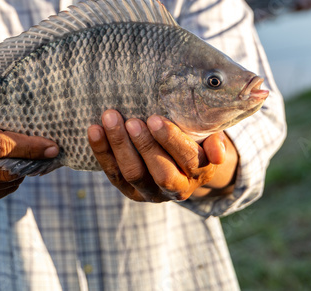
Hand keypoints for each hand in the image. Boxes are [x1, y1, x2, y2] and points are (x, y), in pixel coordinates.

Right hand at [0, 115, 58, 207]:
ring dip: (22, 174)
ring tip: (30, 160)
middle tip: (50, 154)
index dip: (29, 147)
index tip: (52, 145)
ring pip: (2, 184)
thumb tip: (37, 129)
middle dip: (31, 162)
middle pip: (2, 169)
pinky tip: (12, 172)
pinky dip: (9, 184)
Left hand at [87, 110, 237, 202]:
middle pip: (160, 172)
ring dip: (119, 146)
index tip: (154, 119)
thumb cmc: (197, 140)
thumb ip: (215, 142)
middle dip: (144, 146)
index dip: (171, 140)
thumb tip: (217, 152)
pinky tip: (93, 130)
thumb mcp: (210, 138)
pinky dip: (102, 152)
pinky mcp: (129, 191)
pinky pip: (113, 174)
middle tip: (131, 120)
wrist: (184, 164)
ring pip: (133, 173)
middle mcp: (177, 188)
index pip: (187, 159)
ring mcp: (151, 192)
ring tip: (109, 118)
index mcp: (200, 173)